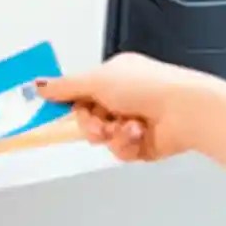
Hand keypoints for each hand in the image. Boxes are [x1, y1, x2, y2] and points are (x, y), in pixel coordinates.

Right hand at [38, 53, 213, 161]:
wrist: (185, 112)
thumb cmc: (151, 86)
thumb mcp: (97, 80)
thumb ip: (65, 86)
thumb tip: (40, 84)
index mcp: (114, 75)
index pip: (80, 90)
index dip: (67, 101)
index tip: (51, 110)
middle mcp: (123, 97)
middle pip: (87, 118)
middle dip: (91, 123)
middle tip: (101, 121)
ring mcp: (132, 120)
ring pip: (102, 138)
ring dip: (112, 134)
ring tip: (128, 125)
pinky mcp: (141, 142)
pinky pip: (119, 150)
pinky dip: (126, 144)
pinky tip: (139, 133)